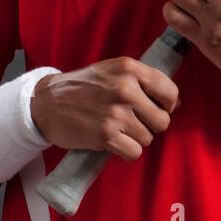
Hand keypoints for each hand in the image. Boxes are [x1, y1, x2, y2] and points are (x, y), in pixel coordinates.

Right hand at [30, 57, 178, 160]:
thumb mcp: (113, 70)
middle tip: (133, 122)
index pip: (170, 92)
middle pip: (163, 120)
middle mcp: (126, 89)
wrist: (46, 102)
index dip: (167, 105)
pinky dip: (126, 150)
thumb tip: (175, 102)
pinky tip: (114, 141)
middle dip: (151, 125)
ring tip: (118, 128)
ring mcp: (116, 113)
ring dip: (136, 138)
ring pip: (149, 138)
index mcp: (130, 68)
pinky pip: (134, 152)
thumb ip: (143, 80)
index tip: (156, 109)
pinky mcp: (105, 135)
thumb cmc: (83, 87)